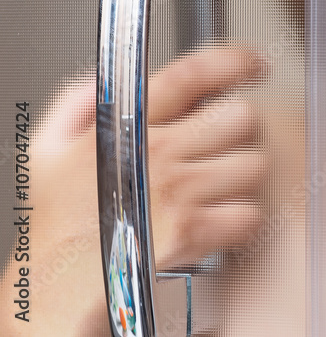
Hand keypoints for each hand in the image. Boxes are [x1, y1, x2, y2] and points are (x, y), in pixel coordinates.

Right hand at [2, 45, 268, 335]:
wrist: (49, 286)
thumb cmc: (53, 223)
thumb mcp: (48, 149)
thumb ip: (77, 103)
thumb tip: (112, 79)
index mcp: (125, 126)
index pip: (191, 75)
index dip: (233, 62)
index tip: (253, 64)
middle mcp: (156, 154)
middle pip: (241, 117)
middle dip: (240, 130)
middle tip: (226, 143)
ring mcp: (176, 193)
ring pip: (254, 164)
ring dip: (244, 177)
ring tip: (219, 187)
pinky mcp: (191, 232)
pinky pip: (248, 213)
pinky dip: (241, 219)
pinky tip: (217, 220)